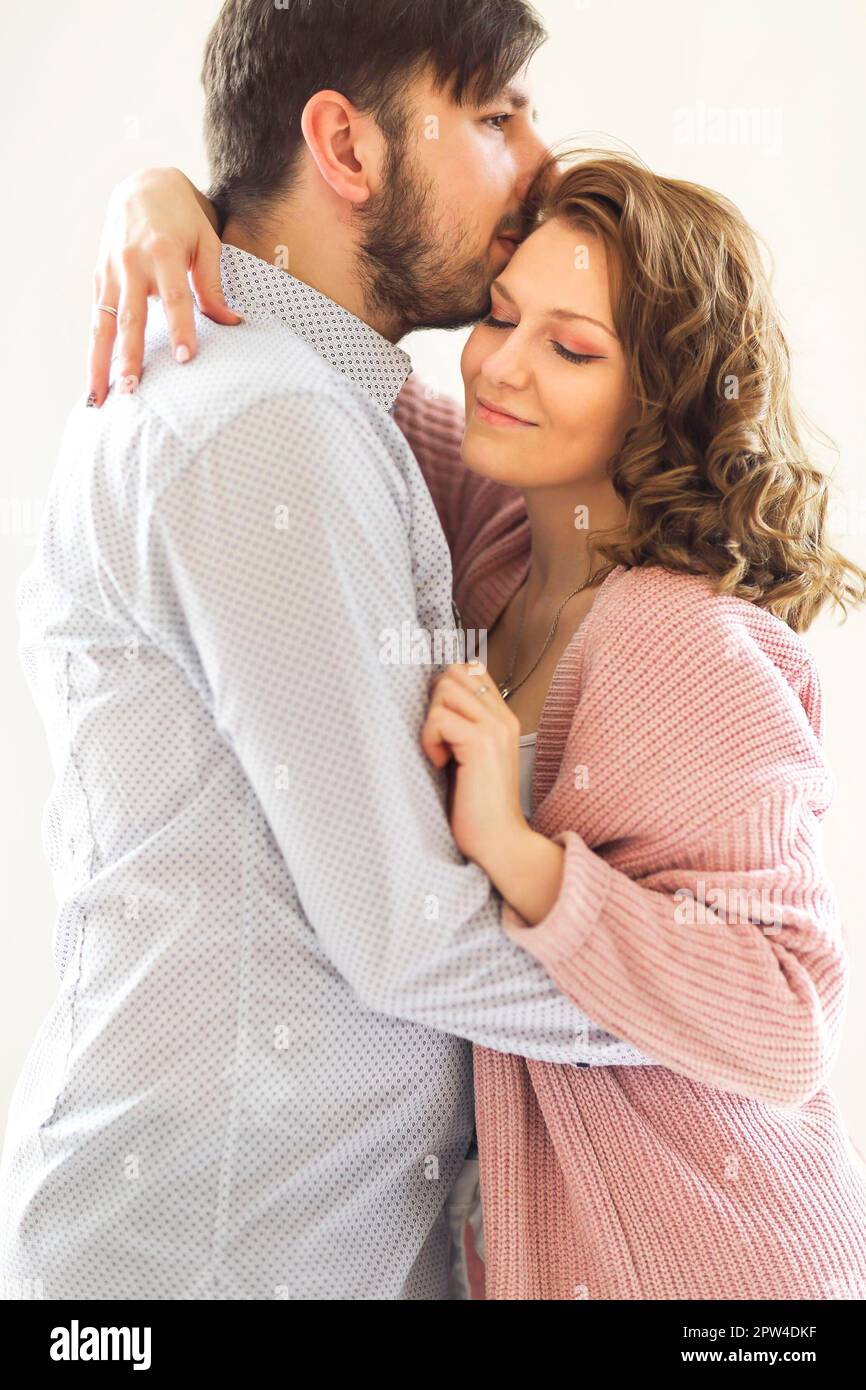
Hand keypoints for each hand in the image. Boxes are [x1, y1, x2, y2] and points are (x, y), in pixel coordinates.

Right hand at [88, 166, 242, 405]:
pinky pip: (96, 319)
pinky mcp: (100, 279)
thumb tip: (231, 323)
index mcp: (164, 252)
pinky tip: (96, 380)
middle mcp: (132, 264)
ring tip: (100, 398)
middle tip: (132, 388)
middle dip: (130, 355)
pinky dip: (94, 351)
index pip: (174, 297)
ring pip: (103, 324)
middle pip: (131, 317)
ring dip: (100, 363)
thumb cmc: (182, 218)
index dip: (180, 328)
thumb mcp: (206, 242)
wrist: (142, 186)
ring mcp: (111, 273)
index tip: (184, 358)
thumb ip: (213, 285)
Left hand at [421, 660, 566, 923]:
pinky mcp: (481, 743)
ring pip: (446, 689)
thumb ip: (460, 726)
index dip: (445, 689)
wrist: (499, 842)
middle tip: (440, 741)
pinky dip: (430, 740)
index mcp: (503, 719)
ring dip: (432, 722)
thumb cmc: (477, 808)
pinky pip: (439, 718)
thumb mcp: (469, 758)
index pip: (471, 670)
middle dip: (435, 704)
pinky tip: (442, 764)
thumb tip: (431, 700)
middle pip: (454, 674)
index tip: (439, 724)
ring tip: (442, 754)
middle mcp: (503, 718)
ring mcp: (495, 728)